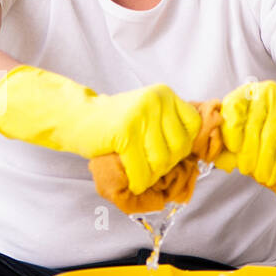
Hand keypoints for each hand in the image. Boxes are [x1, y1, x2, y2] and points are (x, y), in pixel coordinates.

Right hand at [0, 65, 201, 194]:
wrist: (77, 117)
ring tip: (138, 173)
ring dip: (150, 175)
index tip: (167, 153)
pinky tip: (129, 178)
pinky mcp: (125, 133)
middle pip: (178, 147)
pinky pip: (141, 169)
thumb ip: (169, 125)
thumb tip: (199, 151)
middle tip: (147, 166)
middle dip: (165, 164)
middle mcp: (156, 101)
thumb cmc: (113, 121)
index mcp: (165, 95)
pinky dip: (136, 180)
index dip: (183, 145)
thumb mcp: (148, 113)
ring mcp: (141, 116)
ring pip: (161, 161)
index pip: (193, 126)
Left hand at [218, 80, 275, 187]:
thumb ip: (229, 145)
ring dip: (263, 162)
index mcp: (247, 92)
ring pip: (270, 137)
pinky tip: (274, 174)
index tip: (233, 147)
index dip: (231, 128)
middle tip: (245, 170)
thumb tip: (217, 160)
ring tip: (260, 177)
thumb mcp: (245, 135)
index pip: (234, 107)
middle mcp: (267, 93)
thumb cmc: (266, 134)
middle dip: (247, 153)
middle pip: (252, 126)